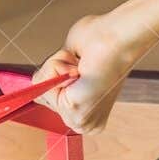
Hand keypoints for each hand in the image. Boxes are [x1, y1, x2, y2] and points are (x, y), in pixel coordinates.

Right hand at [32, 15, 147, 133]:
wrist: (120, 36)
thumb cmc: (102, 40)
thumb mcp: (69, 60)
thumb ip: (55, 74)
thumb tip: (38, 82)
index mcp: (89, 116)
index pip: (51, 100)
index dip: (56, 76)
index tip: (78, 68)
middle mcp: (85, 124)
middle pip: (43, 98)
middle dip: (55, 73)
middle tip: (80, 64)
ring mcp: (80, 122)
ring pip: (41, 91)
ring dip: (57, 69)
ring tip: (81, 66)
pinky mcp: (75, 113)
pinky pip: (43, 87)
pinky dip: (56, 69)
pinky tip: (80, 70)